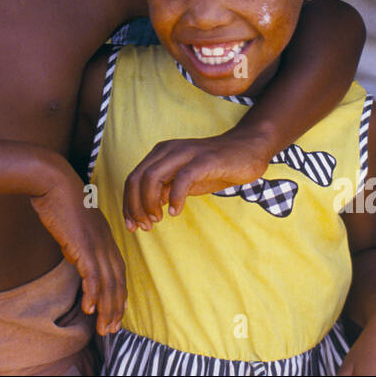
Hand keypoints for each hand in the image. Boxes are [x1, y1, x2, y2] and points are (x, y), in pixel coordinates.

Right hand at [28, 165, 125, 334]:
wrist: (53, 182)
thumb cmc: (60, 200)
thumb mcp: (74, 228)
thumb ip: (79, 245)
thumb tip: (77, 261)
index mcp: (106, 238)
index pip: (118, 272)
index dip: (118, 295)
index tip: (116, 313)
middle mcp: (106, 243)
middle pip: (117, 281)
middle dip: (115, 308)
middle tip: (112, 329)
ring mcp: (96, 244)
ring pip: (108, 283)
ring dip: (107, 308)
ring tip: (104, 328)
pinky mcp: (83, 245)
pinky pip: (91, 274)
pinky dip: (92, 293)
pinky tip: (89, 308)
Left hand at [122, 130, 269, 229]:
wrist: (247, 150)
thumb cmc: (215, 167)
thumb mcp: (185, 180)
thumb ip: (165, 189)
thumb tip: (147, 207)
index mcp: (161, 153)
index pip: (133, 179)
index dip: (128, 204)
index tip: (131, 226)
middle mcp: (168, 150)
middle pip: (137, 179)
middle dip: (135, 207)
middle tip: (144, 226)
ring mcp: (185, 153)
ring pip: (152, 177)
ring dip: (149, 203)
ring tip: (157, 220)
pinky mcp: (204, 160)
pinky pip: (181, 179)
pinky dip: (174, 198)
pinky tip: (175, 212)